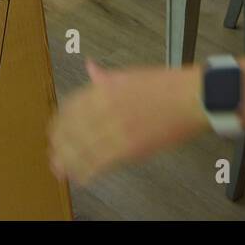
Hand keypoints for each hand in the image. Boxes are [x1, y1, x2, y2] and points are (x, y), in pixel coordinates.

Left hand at [48, 61, 206, 184]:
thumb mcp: (130, 75)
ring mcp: (116, 128)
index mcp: (105, 88)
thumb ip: (105, 77)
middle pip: (71, 130)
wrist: (192, 98)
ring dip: (68, 161)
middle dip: (59, 145)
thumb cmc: (166, 86)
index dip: (59, 123)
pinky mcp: (129, 147)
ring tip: (60, 169)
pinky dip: (86, 170)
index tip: (54, 131)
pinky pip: (99, 162)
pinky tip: (80, 177)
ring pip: (81, 148)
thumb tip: (90, 67)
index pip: (71, 107)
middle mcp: (105, 107)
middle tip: (53, 155)